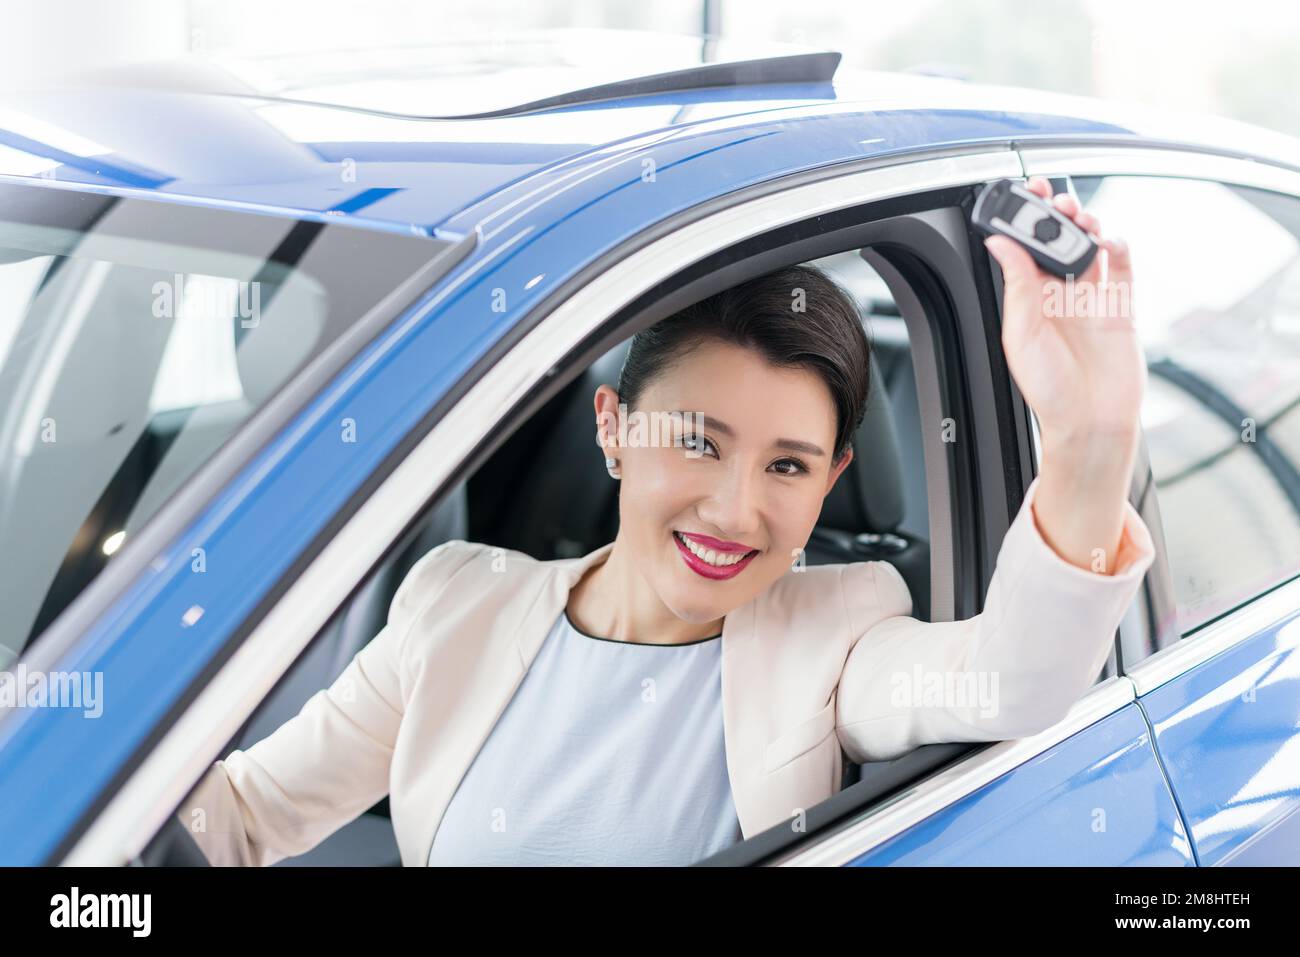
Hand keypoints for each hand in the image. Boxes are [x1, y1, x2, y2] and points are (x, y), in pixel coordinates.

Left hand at [984, 177, 1144, 573]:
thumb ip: (1017, 284)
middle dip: (1058, 215)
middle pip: (1059, 241)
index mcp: (1027, 301)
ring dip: (1087, 226)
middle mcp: (1057, 296)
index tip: (1022, 195)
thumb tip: (999, 243)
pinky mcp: (1120, 306)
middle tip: (1057, 201)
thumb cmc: (1049, 390)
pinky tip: (1110, 241)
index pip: (1024, 249)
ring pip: (1090, 246)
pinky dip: (1119, 246)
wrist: (1091, 421)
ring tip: (1081, 218)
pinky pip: (1122, 267)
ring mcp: (1091, 299)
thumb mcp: (1021, 333)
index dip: (1024, 220)